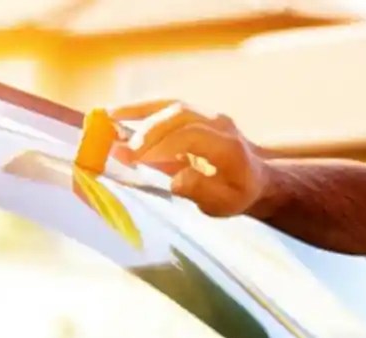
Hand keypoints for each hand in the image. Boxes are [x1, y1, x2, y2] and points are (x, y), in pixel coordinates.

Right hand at [109, 99, 271, 217]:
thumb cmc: (238, 194)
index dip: (163, 145)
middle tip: (122, 151)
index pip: (192, 136)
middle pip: (180, 115)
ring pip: (171, 105)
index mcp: (228, 146)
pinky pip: (168, 106)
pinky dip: (142, 108)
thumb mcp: (225, 204)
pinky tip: (117, 112)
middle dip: (148, 131)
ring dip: (138, 111)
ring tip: (108, 117)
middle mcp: (220, 123)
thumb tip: (176, 180)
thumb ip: (202, 191)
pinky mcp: (196, 113)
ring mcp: (208, 114)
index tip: (138, 160)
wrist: (257, 177)